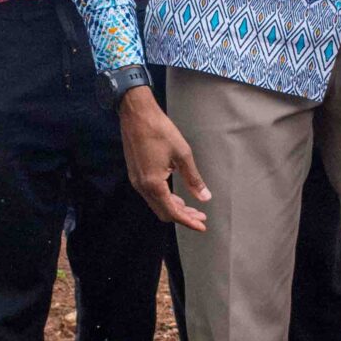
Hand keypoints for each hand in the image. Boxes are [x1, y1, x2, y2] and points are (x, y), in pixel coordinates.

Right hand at [118, 87, 209, 231]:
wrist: (136, 114)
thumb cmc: (159, 130)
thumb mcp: (182, 154)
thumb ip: (193, 179)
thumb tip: (204, 197)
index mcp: (153, 184)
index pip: (172, 211)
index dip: (188, 221)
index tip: (202, 226)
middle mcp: (142, 187)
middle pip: (163, 212)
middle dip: (182, 217)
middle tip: (200, 216)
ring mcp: (136, 181)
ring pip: (157, 204)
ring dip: (174, 208)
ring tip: (192, 208)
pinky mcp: (135, 174)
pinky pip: (151, 195)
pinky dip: (165, 199)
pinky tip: (176, 195)